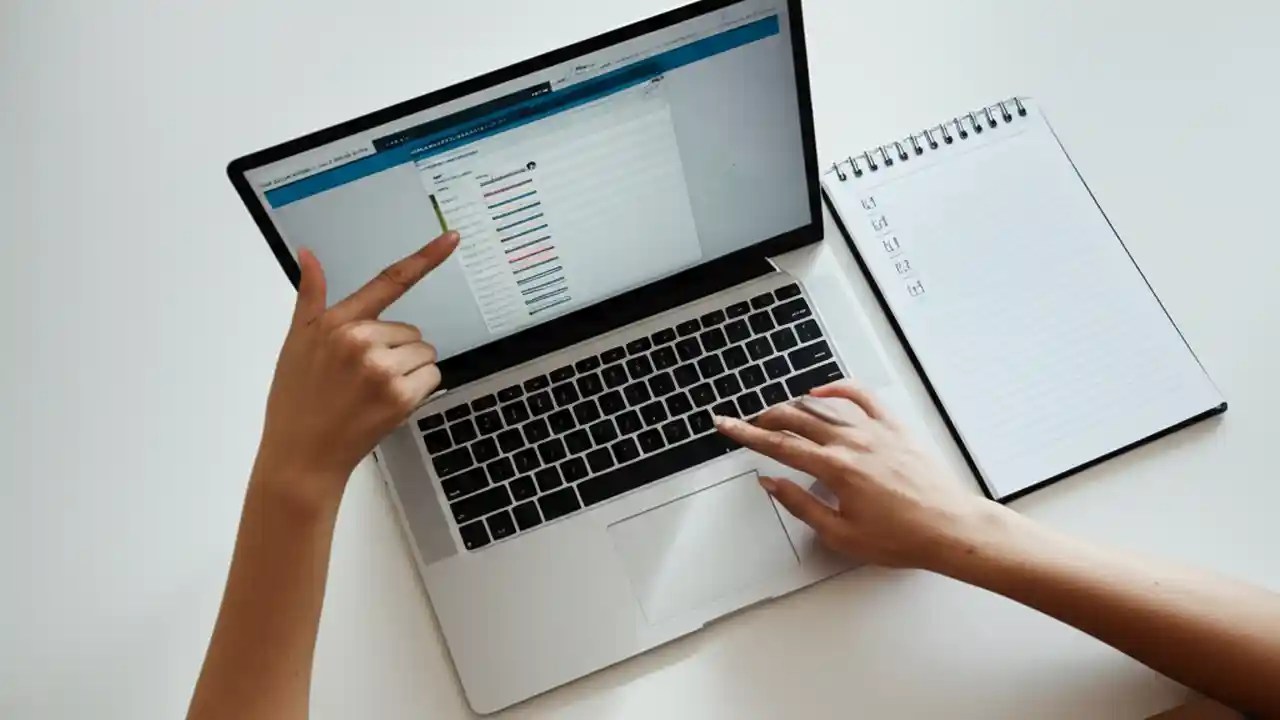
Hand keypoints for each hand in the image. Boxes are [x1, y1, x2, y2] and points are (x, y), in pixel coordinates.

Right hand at [255, 232, 459, 507]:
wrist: (302, 456)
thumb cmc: (297, 400)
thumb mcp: (296, 342)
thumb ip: (311, 296)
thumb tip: (309, 254)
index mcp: (337, 322)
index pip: (389, 280)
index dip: (426, 257)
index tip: (452, 239)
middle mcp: (361, 340)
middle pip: (410, 330)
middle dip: (395, 350)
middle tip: (362, 377)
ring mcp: (381, 369)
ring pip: (423, 354)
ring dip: (408, 371)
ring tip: (371, 391)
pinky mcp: (399, 396)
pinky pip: (431, 377)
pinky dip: (418, 390)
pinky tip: (387, 403)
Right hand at [713, 380, 997, 569]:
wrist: (950, 528)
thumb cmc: (902, 538)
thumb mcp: (841, 534)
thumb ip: (800, 504)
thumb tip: (772, 483)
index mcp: (835, 469)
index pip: (778, 446)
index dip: (745, 435)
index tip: (726, 425)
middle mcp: (852, 443)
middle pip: (795, 418)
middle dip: (764, 419)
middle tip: (748, 424)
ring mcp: (874, 431)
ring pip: (823, 406)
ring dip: (794, 407)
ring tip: (778, 414)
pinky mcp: (895, 427)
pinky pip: (861, 396)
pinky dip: (837, 388)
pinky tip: (822, 391)